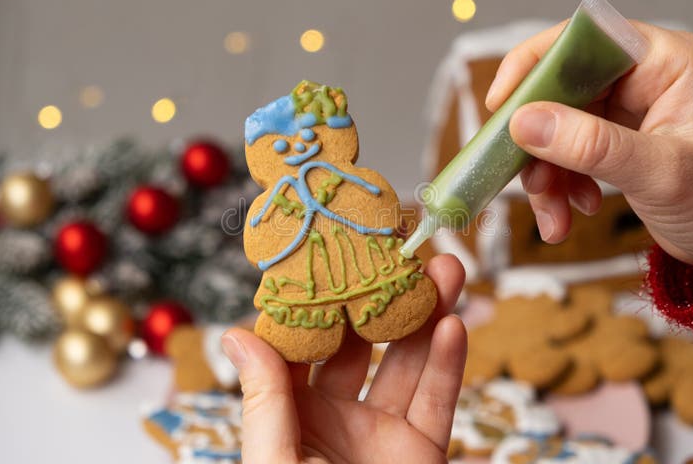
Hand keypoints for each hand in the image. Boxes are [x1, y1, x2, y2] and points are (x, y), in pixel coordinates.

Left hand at [222, 254, 466, 462]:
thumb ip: (264, 404)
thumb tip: (238, 332)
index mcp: (288, 415)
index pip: (305, 343)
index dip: (323, 296)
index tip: (337, 249)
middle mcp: (334, 416)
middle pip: (364, 344)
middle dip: (385, 295)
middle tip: (403, 250)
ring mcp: (381, 433)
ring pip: (408, 363)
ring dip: (428, 316)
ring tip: (445, 271)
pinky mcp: (422, 453)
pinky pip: (438, 402)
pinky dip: (449, 364)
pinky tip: (454, 325)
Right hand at [486, 22, 692, 275]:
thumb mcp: (659, 173)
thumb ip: (591, 146)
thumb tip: (524, 122)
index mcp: (665, 61)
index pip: (583, 39)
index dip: (534, 65)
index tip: (501, 105)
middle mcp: (642, 77)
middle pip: (559, 89)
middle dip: (536, 142)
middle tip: (524, 178)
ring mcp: (624, 109)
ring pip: (554, 127)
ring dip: (544, 174)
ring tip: (553, 215)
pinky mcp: (612, 139)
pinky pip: (563, 153)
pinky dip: (557, 186)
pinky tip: (570, 213)